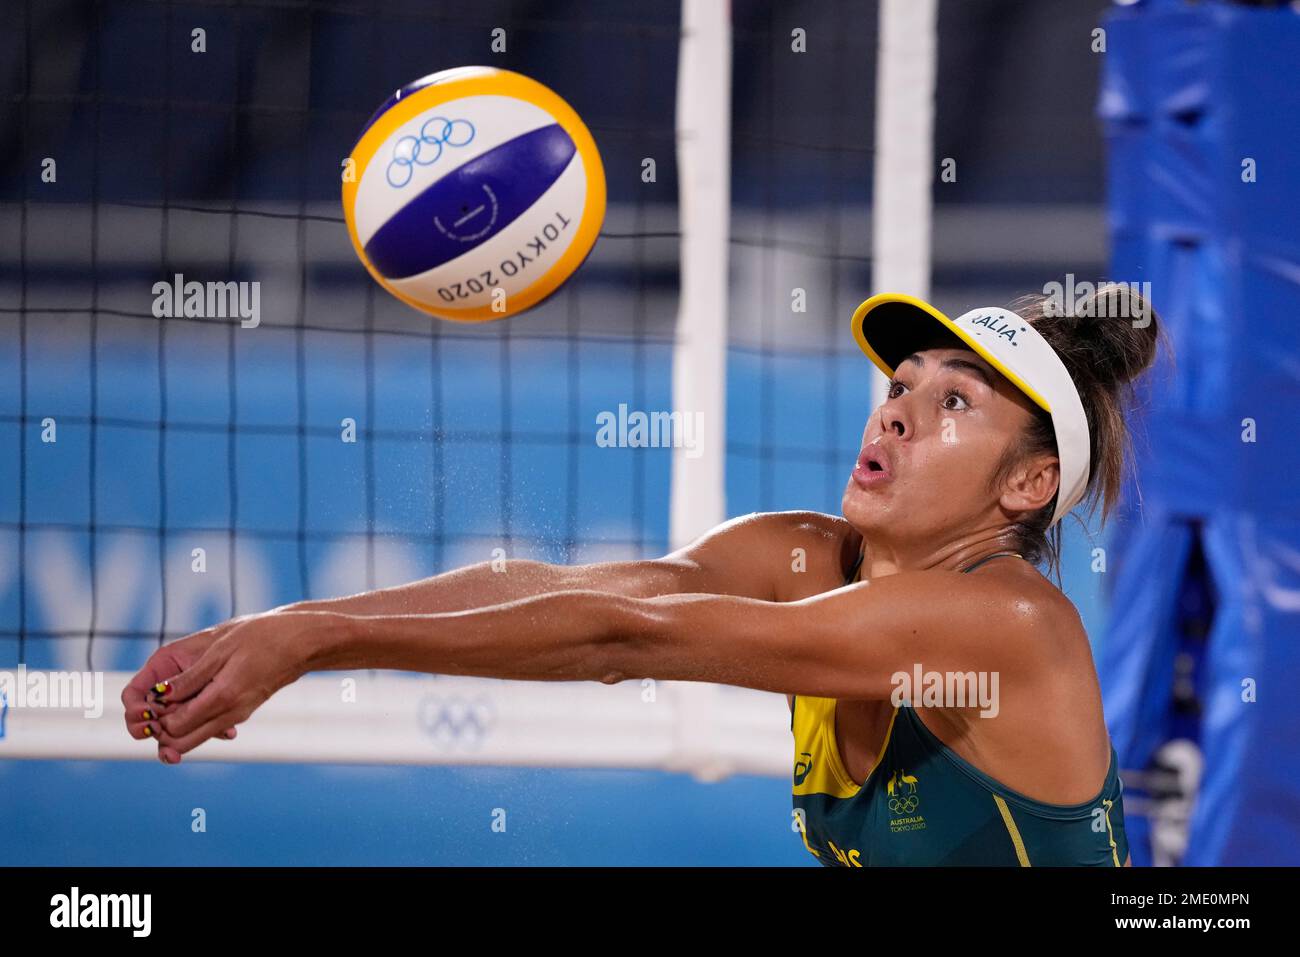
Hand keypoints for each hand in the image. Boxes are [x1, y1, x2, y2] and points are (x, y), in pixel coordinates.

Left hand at [144, 611, 336, 763]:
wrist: (301, 641)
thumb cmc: (263, 636)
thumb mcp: (222, 649)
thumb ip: (190, 677)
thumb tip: (160, 695)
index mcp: (224, 697)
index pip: (175, 725)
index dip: (156, 715)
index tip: (149, 696)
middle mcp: (231, 713)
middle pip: (182, 741)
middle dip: (161, 729)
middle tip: (153, 705)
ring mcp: (238, 714)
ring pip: (195, 738)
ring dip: (176, 726)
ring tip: (167, 700)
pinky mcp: (242, 710)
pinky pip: (210, 727)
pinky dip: (193, 720)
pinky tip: (188, 699)